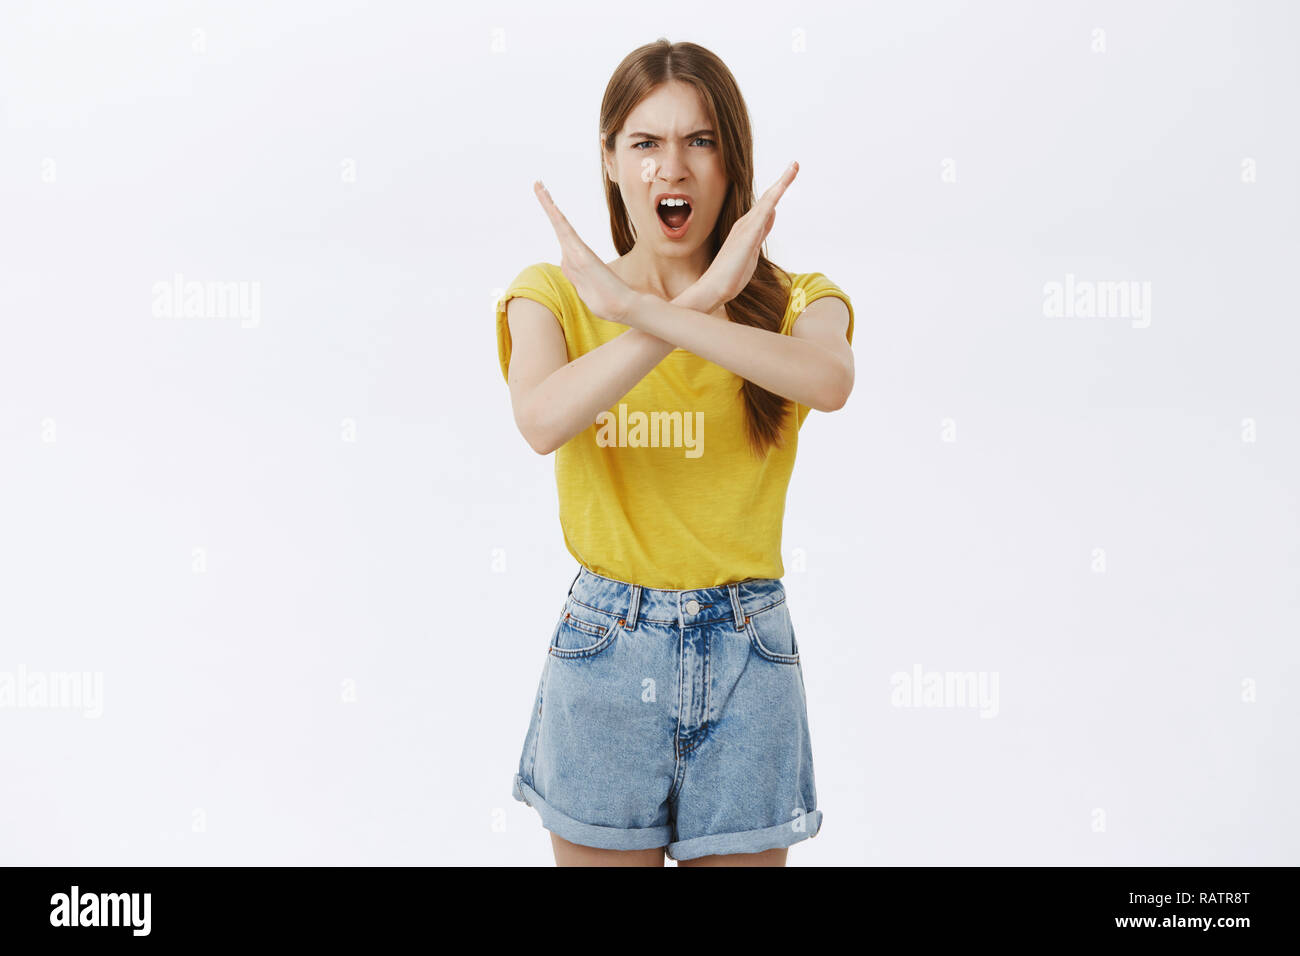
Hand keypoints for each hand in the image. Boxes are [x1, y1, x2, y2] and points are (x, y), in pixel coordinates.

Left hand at [534, 180, 638, 323]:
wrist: (621, 306)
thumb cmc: (606, 299)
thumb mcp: (584, 288)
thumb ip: (575, 275)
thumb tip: (567, 264)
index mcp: (575, 257)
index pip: (561, 232)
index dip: (553, 215)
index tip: (546, 199)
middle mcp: (574, 252)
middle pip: (558, 224)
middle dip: (547, 202)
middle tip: (536, 183)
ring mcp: (577, 252)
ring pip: (559, 225)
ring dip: (548, 205)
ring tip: (539, 186)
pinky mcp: (581, 256)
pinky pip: (565, 233)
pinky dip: (556, 217)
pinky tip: (550, 206)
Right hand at [701, 161, 798, 304]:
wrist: (714, 287)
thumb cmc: (730, 276)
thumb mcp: (751, 254)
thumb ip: (759, 235)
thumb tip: (769, 216)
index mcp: (747, 229)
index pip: (766, 207)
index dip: (777, 192)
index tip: (788, 178)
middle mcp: (746, 223)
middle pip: (768, 198)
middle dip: (783, 181)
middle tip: (795, 164)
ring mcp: (747, 226)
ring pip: (768, 199)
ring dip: (781, 183)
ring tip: (793, 167)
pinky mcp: (750, 232)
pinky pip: (765, 209)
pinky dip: (774, 195)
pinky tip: (782, 185)